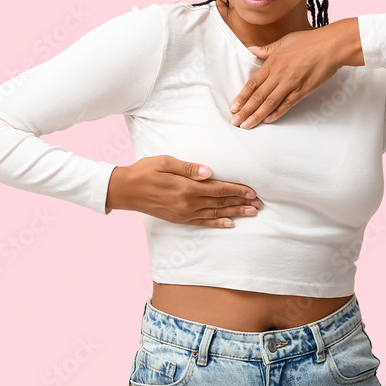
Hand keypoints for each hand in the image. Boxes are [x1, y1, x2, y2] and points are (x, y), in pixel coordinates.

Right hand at [106, 156, 262, 227]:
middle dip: (242, 203)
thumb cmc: (144, 171)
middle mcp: (188, 204)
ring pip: (215, 214)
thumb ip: (188, 168)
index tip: (253, 191)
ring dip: (235, 213)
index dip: (238, 190)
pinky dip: (217, 223)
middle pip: (221, 203)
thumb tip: (208, 172)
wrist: (124, 190)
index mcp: (186, 188)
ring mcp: (184, 214)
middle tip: (260, 204)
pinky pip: (202, 222)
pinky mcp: (179, 219)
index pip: (219, 189)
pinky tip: (229, 223)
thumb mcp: (165, 162)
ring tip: (252, 213)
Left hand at [229, 21, 353, 129]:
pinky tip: (267, 120)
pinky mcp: (303, 90)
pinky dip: (277, 113)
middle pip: (258, 96)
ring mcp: (291, 83)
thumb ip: (267, 49)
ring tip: (246, 125)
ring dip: (257, 115)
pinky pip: (287, 104)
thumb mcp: (285, 40)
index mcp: (273, 62)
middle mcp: (279, 74)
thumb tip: (252, 50)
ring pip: (270, 103)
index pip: (253, 83)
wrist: (332, 45)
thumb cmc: (310, 40)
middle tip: (235, 121)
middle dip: (245, 111)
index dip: (242, 96)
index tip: (233, 107)